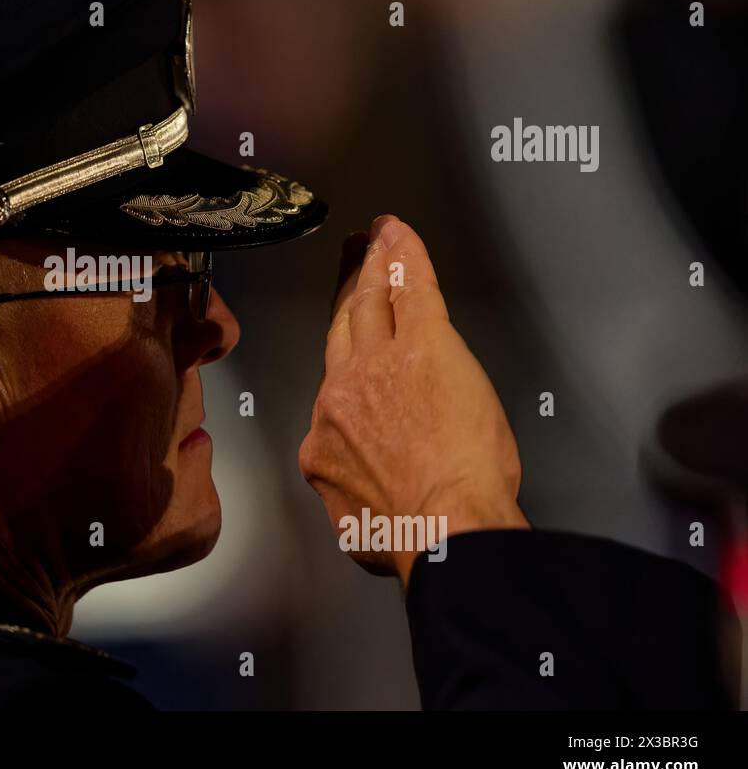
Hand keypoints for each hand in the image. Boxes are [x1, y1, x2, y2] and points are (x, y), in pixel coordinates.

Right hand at [299, 215, 527, 587]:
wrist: (441, 525)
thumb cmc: (409, 534)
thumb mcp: (357, 523)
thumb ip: (350, 489)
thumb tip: (361, 491)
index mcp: (327, 436)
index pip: (334, 379)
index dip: (341, 352)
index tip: (345, 335)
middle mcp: (343, 392)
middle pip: (344, 327)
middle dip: (348, 290)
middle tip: (351, 260)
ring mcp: (382, 363)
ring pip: (372, 301)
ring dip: (373, 265)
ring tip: (374, 240)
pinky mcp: (426, 345)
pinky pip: (412, 288)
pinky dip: (404, 256)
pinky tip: (399, 234)